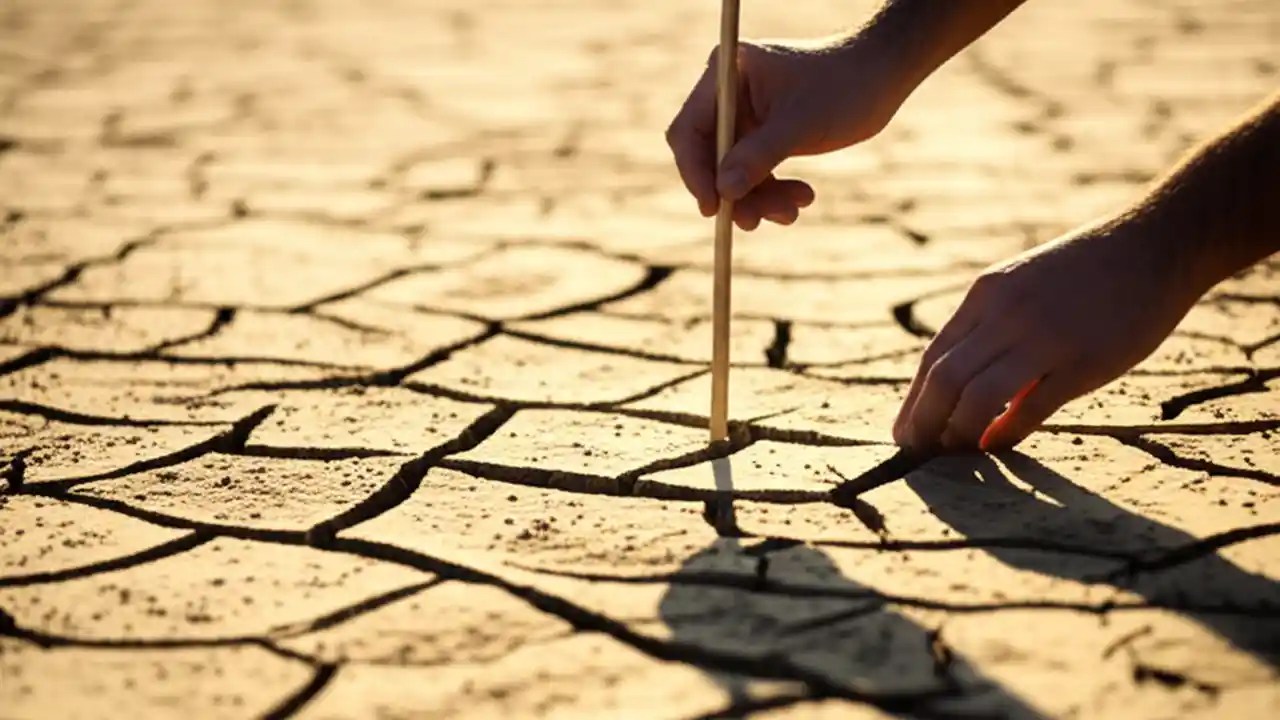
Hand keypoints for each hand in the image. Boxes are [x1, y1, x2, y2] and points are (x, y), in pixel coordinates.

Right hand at [666, 37, 910, 229]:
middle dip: (734, 191)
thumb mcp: (800, 124)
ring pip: (733, 171)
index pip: (690, 130)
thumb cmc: (845, 85)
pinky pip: (754, 171)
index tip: (713, 208)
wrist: (884, 74)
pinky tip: (801, 199)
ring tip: (792, 210)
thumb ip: (758, 157)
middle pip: (709, 155)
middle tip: (754, 221)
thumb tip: (724, 192)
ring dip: (758, 197)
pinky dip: (773, 190)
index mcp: (727, 74)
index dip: (696, 172)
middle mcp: (728, 92)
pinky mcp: (763, 132)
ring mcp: (745, 114)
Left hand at [893, 221, 1204, 451]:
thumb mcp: (1023, 286)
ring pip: (976, 395)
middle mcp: (1005, 314)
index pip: (933, 358)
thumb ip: (992, 329)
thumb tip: (964, 385)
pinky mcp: (1081, 361)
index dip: (914, 402)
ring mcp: (1042, 337)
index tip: (905, 433)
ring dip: (958, 432)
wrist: (1154, 245)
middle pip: (943, 380)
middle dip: (924, 423)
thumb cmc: (1087, 273)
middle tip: (918, 455)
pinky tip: (997, 446)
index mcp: (986, 296)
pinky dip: (1005, 433)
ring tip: (954, 455)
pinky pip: (1030, 407)